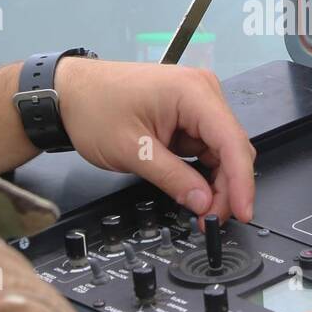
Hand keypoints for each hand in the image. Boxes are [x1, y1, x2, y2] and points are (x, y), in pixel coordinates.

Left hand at [56, 59, 255, 221]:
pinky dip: (205, 172)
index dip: (242, 182)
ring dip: (217, 182)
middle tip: (211, 219)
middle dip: (228, 187)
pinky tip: (195, 191)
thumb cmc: (93, 108)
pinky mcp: (188, 114)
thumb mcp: (132, 151)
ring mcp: (197, 102)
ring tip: (201, 209)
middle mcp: (202, 92)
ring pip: (223, 151)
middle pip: (233, 147)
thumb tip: (204, 203)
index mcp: (192, 92)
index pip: (232, 141)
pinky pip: (208, 147)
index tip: (242, 212)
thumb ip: (173, 179)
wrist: (69, 92)